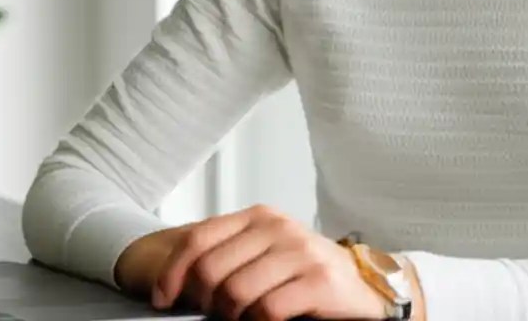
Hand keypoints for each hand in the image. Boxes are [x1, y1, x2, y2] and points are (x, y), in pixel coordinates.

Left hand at [149, 204, 390, 320]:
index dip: (172, 273)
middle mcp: (277, 228)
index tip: (163, 299)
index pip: (197, 239)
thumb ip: (227, 257)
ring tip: (241, 320)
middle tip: (212, 315)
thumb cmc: (304, 273)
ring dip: (231, 317)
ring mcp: (300, 252)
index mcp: (257, 216)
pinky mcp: (319, 281)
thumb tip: (178, 283)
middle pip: (211, 269)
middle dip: (203, 301)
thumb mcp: (263, 253)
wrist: (364, 287)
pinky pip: (268, 309)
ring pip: (236, 292)